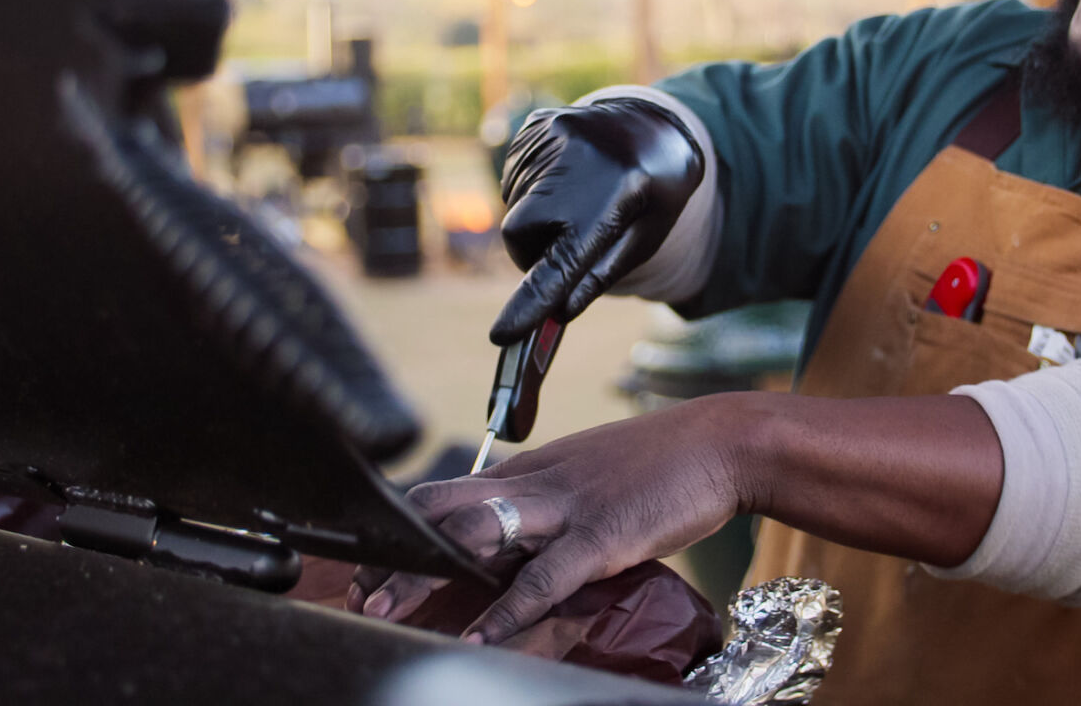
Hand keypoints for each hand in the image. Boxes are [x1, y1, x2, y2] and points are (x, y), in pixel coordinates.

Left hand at [355, 396, 747, 644]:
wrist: (723, 444)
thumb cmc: (661, 464)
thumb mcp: (589, 473)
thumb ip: (548, 501)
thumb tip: (516, 537)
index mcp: (532, 469)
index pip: (447, 490)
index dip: (403, 525)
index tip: (369, 562)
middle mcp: (536, 482)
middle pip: (443, 509)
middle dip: (394, 552)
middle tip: (358, 593)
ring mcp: (566, 508)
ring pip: (476, 534)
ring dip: (424, 576)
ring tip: (385, 612)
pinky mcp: (601, 536)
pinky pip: (542, 578)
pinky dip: (504, 611)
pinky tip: (477, 637)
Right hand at [490, 98, 702, 343]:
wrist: (660, 124)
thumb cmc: (657, 192)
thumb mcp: (647, 237)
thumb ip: (602, 273)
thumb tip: (559, 311)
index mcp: (618, 196)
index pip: (563, 261)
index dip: (532, 301)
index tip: (502, 335)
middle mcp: (580, 161)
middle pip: (520, 234)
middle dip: (534, 249)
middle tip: (569, 241)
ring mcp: (553, 135)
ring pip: (514, 207)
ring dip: (536, 219)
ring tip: (579, 200)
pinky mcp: (537, 125)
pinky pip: (515, 179)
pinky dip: (533, 192)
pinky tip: (568, 179)